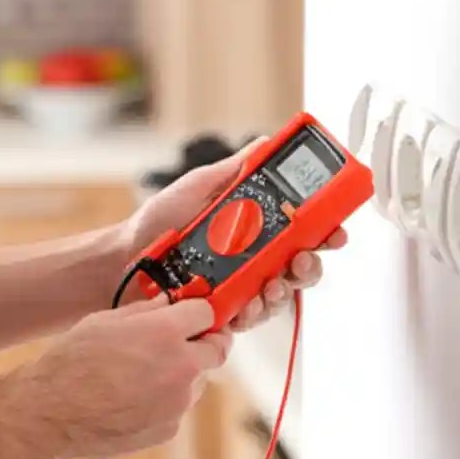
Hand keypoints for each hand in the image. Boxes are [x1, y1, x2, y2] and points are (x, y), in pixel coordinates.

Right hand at [19, 297, 230, 458]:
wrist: (51, 413)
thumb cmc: (72, 362)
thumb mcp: (106, 321)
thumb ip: (146, 311)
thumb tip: (169, 304)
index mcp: (166, 333)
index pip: (207, 313)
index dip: (199, 313)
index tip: (195, 316)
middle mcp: (181, 368)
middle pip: (217, 350)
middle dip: (205, 343)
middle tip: (185, 342)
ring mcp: (178, 403)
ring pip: (198, 381)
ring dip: (183, 374)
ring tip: (144, 375)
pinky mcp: (169, 429)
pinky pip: (178, 407)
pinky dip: (166, 401)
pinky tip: (134, 398)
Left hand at [123, 139, 349, 330]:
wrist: (125, 255)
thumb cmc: (159, 220)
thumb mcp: (201, 185)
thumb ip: (237, 168)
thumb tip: (267, 142)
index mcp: (255, 227)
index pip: (302, 231)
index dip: (324, 232)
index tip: (334, 231)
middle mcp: (254, 258)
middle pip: (300, 266)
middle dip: (310, 266)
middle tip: (302, 259)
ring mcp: (241, 285)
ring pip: (281, 295)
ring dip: (284, 291)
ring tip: (272, 284)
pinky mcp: (224, 310)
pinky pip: (251, 317)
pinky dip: (254, 312)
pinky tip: (246, 305)